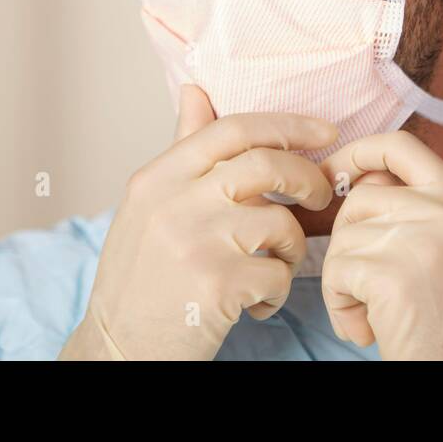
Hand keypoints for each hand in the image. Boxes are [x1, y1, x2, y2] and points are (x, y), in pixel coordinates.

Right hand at [59, 84, 337, 359]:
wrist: (118, 351)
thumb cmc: (141, 278)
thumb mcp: (150, 206)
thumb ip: (183, 150)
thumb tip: (198, 90)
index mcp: (157, 177)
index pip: (233, 129)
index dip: (288, 125)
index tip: (324, 133)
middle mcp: (174, 203)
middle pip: (266, 165)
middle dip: (307, 178)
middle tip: (319, 197)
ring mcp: (195, 242)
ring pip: (281, 224)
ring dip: (294, 248)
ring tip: (276, 266)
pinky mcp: (216, 285)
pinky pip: (278, 275)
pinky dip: (277, 291)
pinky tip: (256, 303)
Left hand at [318, 130, 442, 359]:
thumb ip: (415, 210)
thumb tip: (357, 181)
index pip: (402, 146)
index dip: (361, 151)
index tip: (334, 172)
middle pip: (362, 197)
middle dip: (349, 240)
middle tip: (367, 284)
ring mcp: (421, 238)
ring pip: (344, 237)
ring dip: (344, 280)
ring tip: (374, 312)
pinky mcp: (391, 271)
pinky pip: (336, 271)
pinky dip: (340, 304)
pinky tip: (368, 328)